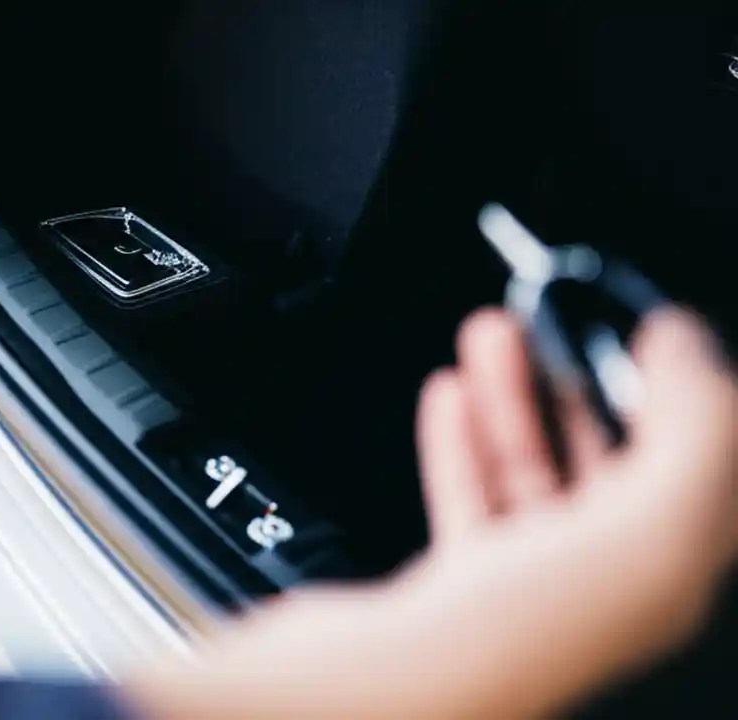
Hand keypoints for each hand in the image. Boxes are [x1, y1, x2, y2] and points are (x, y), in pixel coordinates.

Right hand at [125, 308, 735, 719]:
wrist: (378, 691)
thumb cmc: (514, 643)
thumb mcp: (649, 528)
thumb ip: (693, 430)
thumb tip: (688, 350)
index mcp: (664, 586)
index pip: (694, 476)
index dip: (679, 397)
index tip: (648, 333)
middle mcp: (599, 595)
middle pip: (606, 469)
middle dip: (578, 383)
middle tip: (555, 321)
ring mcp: (524, 595)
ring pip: (530, 478)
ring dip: (512, 400)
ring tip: (492, 336)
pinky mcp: (454, 592)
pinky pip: (468, 504)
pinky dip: (460, 445)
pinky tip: (451, 400)